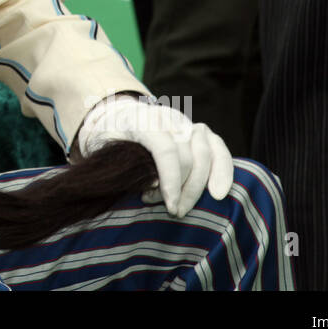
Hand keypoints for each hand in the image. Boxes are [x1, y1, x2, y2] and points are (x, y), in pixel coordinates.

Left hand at [77, 95, 232, 216]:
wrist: (120, 117)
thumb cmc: (111, 139)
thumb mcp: (105, 149)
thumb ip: (123, 166)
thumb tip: (148, 189)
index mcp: (142, 121)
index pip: (166, 150)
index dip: (171, 181)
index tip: (170, 206)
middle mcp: (167, 118)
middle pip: (187, 157)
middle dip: (182, 190)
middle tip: (172, 211)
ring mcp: (185, 123)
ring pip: (206, 154)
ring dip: (198, 187)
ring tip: (183, 207)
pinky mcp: (199, 131)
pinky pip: (218, 148)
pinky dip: (223, 170)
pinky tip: (218, 193)